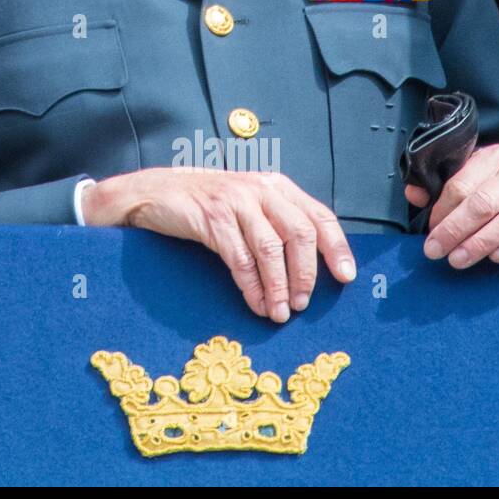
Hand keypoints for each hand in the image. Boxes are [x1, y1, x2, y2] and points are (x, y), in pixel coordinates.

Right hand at [83, 167, 356, 321]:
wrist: (152, 192)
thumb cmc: (203, 203)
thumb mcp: (244, 204)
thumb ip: (273, 222)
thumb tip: (309, 265)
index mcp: (274, 185)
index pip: (318, 215)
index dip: (336, 247)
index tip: (346, 278)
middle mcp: (258, 188)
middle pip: (299, 233)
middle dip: (306, 274)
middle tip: (303, 304)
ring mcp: (234, 201)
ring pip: (271, 249)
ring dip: (279, 286)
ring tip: (280, 313)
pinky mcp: (211, 218)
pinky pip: (240, 257)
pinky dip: (251, 285)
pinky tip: (256, 303)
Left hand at [407, 143, 498, 266]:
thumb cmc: (496, 188)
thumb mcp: (467, 177)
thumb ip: (437, 185)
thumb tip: (414, 195)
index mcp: (495, 157)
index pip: (462, 184)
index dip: (442, 210)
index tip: (430, 230)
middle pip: (483, 204)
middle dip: (455, 230)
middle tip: (436, 250)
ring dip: (478, 244)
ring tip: (457, 260)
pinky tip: (495, 257)